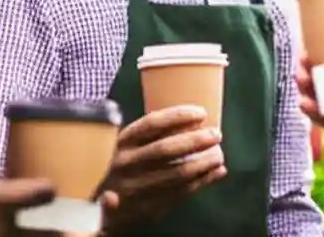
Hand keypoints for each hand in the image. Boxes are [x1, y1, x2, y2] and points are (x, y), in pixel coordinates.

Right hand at [100, 106, 227, 232]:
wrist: (104, 211)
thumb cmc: (125, 169)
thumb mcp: (130, 147)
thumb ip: (154, 135)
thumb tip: (195, 121)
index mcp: (123, 142)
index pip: (152, 123)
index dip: (178, 116)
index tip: (201, 112)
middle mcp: (126, 163)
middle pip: (165, 149)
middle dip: (195, 140)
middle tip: (216, 134)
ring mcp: (135, 188)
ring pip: (176, 174)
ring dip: (203, 164)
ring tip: (219, 155)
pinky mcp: (148, 208)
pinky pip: (181, 193)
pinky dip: (202, 182)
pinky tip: (216, 173)